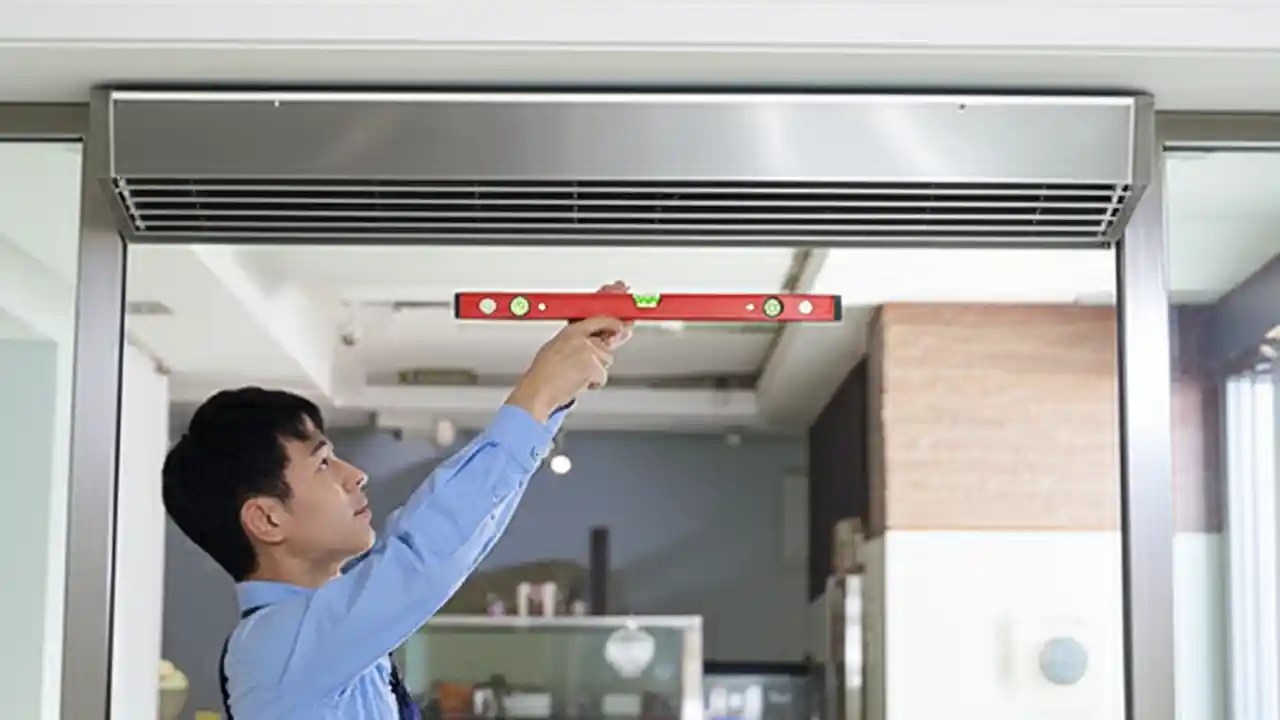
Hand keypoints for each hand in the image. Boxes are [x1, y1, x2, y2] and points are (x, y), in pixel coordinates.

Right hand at [506, 281, 633, 421]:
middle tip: (586, 364)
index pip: (600, 319)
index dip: (614, 320)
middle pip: (606, 343)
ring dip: (596, 371)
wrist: (539, 390)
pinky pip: (602, 376)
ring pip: (606, 360)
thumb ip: (578, 342)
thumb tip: (593, 342)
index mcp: (570, 330)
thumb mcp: (556, 348)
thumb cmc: (543, 373)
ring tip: (576, 375)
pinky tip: (579, 382)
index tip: (624, 322)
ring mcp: (588, 351)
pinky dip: (594, 382)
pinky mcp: (593, 365)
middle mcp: (580, 337)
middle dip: (602, 354)